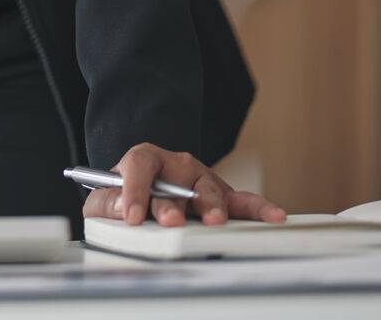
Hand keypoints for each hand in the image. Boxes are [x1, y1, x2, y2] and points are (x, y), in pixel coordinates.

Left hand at [80, 143, 288, 226]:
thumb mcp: (106, 198)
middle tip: (171, 221)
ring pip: (209, 189)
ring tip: (215, 221)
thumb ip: (108, 203)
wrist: (146, 192)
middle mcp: (176, 165)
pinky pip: (243, 201)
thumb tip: (124, 210)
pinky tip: (274, 215)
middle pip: (177, 179)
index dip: (134, 190)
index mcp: (145, 159)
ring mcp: (202, 179)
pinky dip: (259, 209)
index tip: (131, 216)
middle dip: (173, 203)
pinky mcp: (223, 197)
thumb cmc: (126, 195)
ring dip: (211, 206)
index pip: (139, 166)